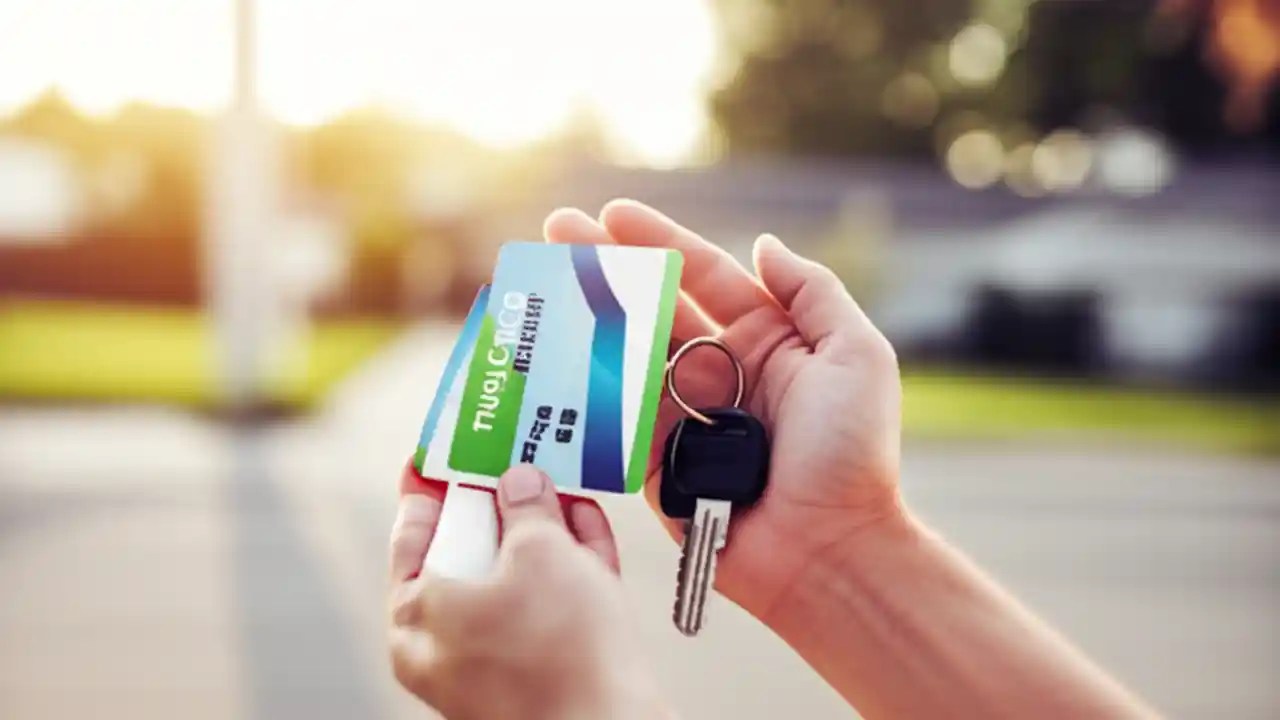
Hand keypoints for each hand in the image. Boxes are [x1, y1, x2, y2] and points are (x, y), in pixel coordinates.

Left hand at [389, 464, 668, 719]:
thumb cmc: (557, 655)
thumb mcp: (540, 551)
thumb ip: (526, 505)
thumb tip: (521, 482)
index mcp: (417, 616)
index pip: (412, 533)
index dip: (430, 483)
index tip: (441, 451)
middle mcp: (446, 643)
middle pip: (467, 551)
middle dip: (497, 502)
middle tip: (511, 459)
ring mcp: (495, 659)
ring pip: (512, 576)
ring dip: (538, 527)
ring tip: (555, 480)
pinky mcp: (543, 668)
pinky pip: (546, 602)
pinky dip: (564, 563)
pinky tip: (584, 522)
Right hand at [544, 200, 902, 624]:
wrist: (830, 551)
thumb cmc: (852, 454)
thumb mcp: (856, 356)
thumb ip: (813, 291)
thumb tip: (763, 243)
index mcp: (768, 340)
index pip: (704, 276)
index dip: (659, 241)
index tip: (612, 213)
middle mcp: (721, 373)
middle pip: (652, 308)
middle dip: (603, 268)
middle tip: (556, 231)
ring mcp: (685, 418)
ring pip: (623, 355)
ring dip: (580, 319)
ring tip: (539, 284)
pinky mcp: (655, 463)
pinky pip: (612, 417)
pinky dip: (581, 386)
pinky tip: (547, 353)